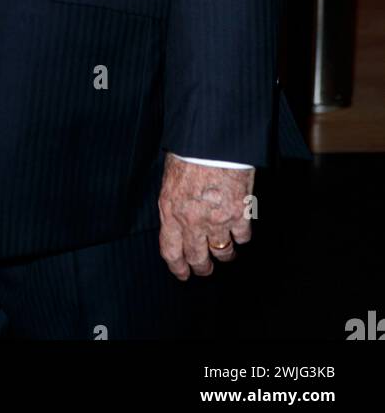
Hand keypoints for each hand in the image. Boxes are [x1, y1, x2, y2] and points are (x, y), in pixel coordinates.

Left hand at [158, 153, 254, 279]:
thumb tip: (177, 216)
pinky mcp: (239, 214)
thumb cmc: (189, 150)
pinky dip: (242, 235)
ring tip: (225, 252)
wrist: (212, 139)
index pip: (171, 251)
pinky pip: (243, 237)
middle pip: (198, 258)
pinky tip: (240, 230)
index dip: (178, 267)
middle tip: (205, 268)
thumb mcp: (171, 177)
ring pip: (223, 252)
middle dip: (202, 267)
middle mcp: (192, 220)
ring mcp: (217, 219)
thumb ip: (174, 202)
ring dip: (224, 254)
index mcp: (170, 210)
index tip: (183, 273)